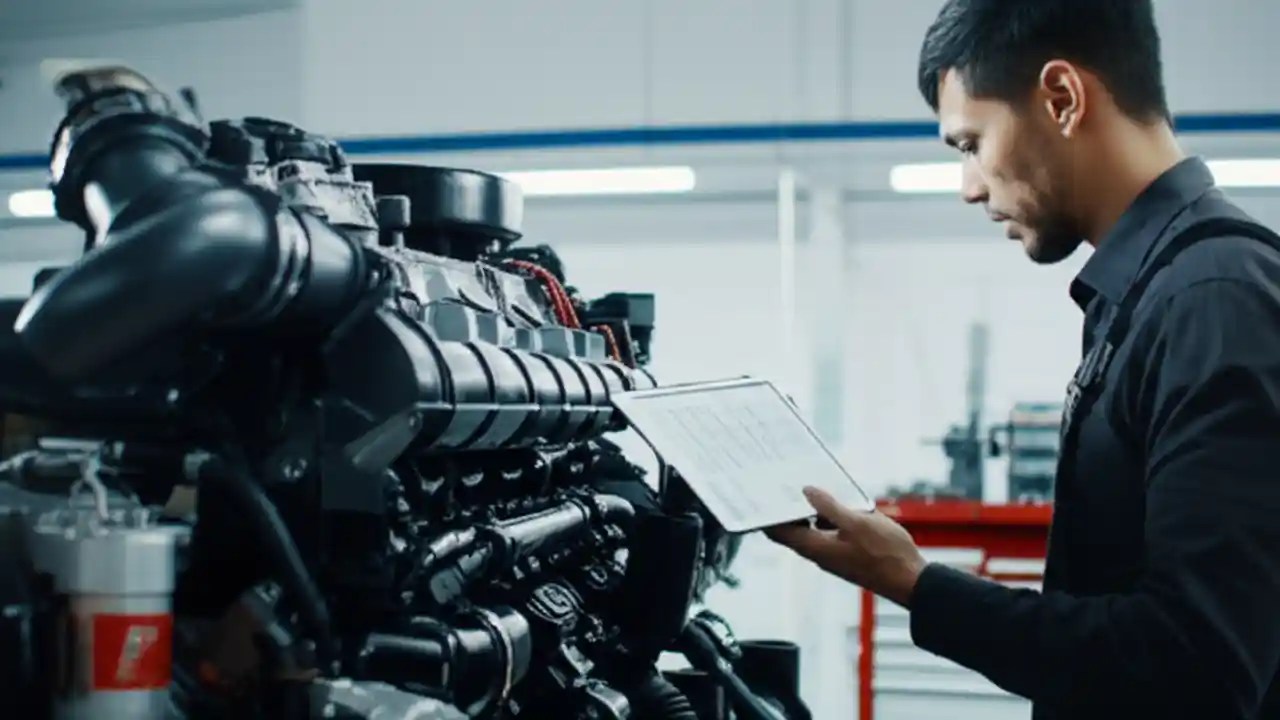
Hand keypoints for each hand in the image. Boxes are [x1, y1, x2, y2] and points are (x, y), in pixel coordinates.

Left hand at [766, 486, 926, 607]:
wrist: (911, 581)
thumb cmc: (886, 555)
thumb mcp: (857, 522)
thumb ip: (830, 507)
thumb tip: (807, 492)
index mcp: (816, 548)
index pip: (779, 532)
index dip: (767, 515)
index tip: (761, 496)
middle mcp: (820, 554)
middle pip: (794, 530)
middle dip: (789, 509)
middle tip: (786, 485)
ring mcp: (834, 556)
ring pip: (814, 531)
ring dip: (812, 512)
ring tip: (814, 487)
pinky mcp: (848, 555)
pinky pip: (831, 534)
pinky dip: (830, 519)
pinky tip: (841, 504)